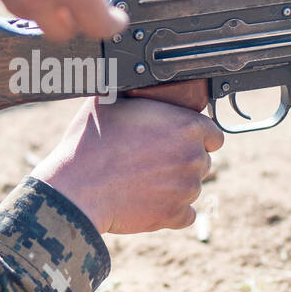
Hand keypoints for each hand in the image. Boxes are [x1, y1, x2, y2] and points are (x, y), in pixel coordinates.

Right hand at [32, 85, 224, 234]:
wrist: (77, 188)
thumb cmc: (90, 141)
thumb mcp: (109, 100)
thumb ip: (134, 92)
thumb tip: (128, 76)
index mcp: (187, 126)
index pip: (214, 134)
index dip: (197, 136)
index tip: (177, 139)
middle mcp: (194, 157)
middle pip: (201, 160)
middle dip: (181, 159)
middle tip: (152, 158)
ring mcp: (187, 189)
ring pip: (191, 186)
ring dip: (175, 184)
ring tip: (143, 179)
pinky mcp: (174, 215)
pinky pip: (185, 214)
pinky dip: (171, 210)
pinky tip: (150, 201)